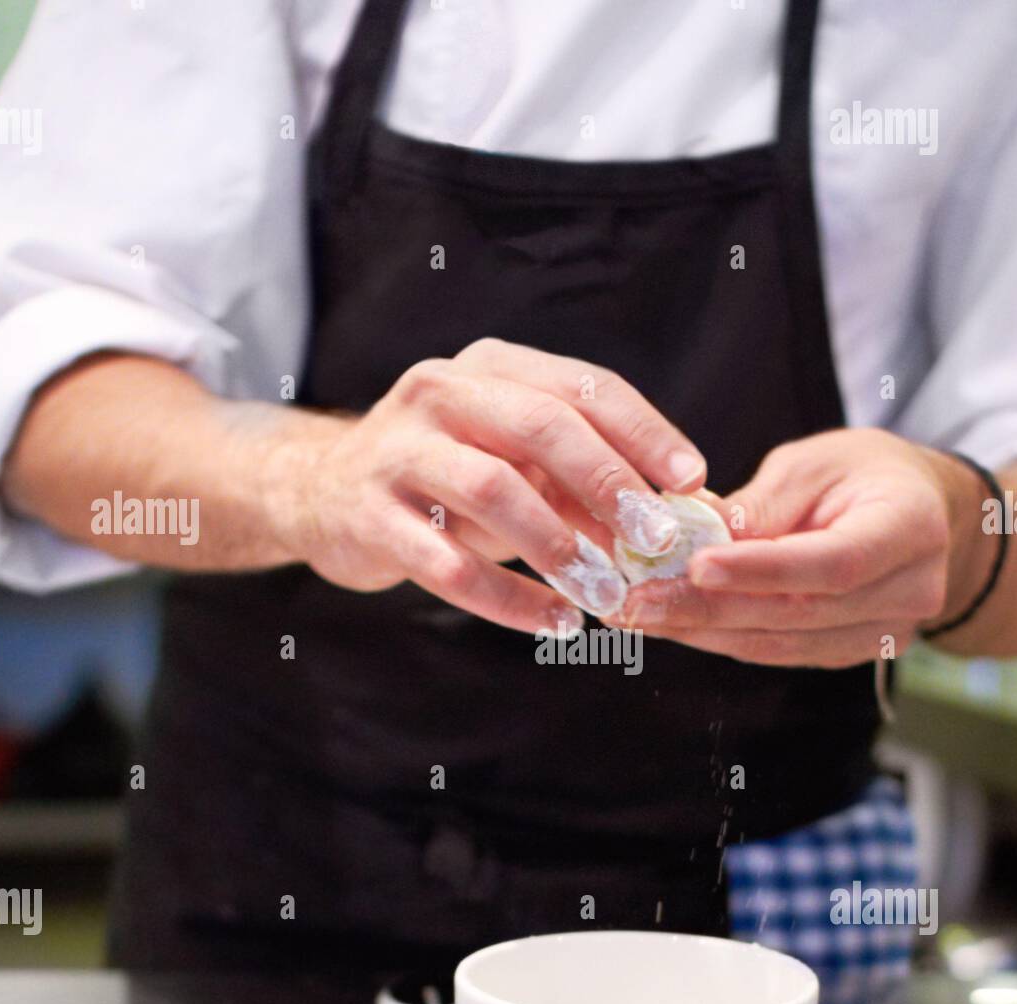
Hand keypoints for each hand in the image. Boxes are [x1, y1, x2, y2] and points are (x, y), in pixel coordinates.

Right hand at [273, 338, 706, 631]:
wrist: (323, 493)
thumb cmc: (446, 478)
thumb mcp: (514, 464)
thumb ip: (581, 485)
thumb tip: (671, 526)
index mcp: (489, 367)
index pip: (581, 386)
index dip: (644, 432)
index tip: (693, 480)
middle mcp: (439, 392)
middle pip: (538, 426)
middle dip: (607, 484)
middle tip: (655, 540)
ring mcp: (396, 451)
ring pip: (490, 489)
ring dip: (558, 546)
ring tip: (606, 593)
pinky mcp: (368, 515)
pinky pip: (446, 563)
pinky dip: (508, 599)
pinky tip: (554, 624)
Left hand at [612, 429, 975, 666]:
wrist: (924, 516)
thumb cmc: (866, 474)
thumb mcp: (816, 464)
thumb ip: (763, 505)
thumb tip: (696, 536)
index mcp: (910, 529)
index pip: (832, 563)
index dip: (762, 571)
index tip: (697, 566)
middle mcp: (908, 593)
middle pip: (798, 613)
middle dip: (709, 609)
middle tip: (639, 601)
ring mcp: (884, 634)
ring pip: (781, 643)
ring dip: (704, 631)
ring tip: (639, 615)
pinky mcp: (851, 653)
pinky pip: (780, 652)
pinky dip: (723, 639)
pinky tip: (674, 624)